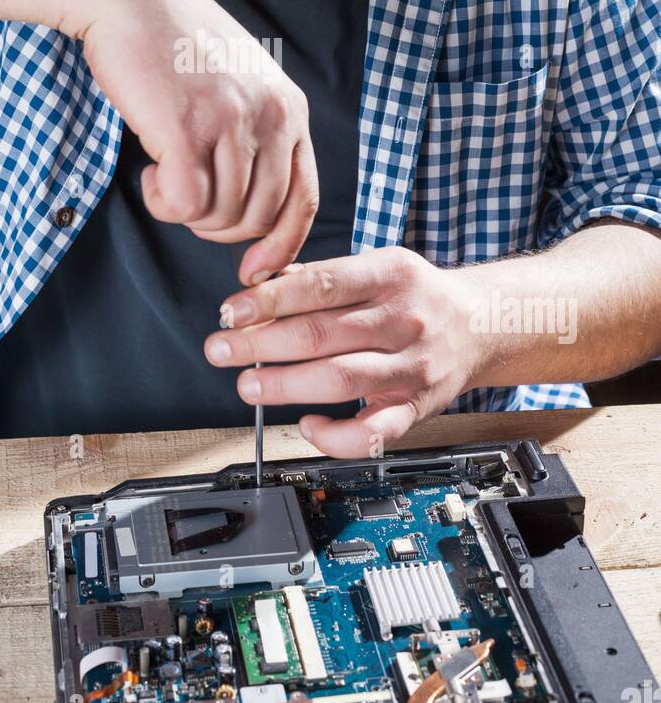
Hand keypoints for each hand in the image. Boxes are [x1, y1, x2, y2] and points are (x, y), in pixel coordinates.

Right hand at [78, 0, 318, 283]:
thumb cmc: (171, 43)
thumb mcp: (238, 84)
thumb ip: (256, 134)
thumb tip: (251, 209)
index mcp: (291, 109)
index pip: (303, 200)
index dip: (280, 245)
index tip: (254, 270)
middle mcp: (273, 116)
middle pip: (259, 219)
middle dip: (217, 227)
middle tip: (184, 194)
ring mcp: (233, 122)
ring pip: (220, 217)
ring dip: (184, 210)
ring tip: (162, 170)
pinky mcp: (188, 129)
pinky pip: (185, 205)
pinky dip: (162, 203)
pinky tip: (149, 170)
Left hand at [203, 248, 486, 454]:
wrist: (481, 324)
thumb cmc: (415, 294)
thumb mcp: (376, 264)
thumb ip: (318, 273)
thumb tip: (255, 279)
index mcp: (389, 274)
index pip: (321, 284)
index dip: (270, 298)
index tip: (232, 310)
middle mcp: (403, 319)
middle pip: (322, 334)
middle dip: (261, 344)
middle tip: (222, 348)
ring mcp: (411, 367)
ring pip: (341, 379)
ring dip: (285, 385)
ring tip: (248, 385)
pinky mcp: (416, 408)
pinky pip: (374, 433)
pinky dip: (335, 437)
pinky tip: (307, 426)